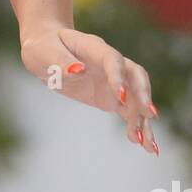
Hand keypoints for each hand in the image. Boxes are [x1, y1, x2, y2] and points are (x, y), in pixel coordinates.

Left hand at [20, 22, 158, 153]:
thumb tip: (78, 70)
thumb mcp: (42, 52)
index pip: (112, 59)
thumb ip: (60, 61)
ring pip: (135, 97)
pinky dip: (137, 125)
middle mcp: (108, 63)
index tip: (119, 95)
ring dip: (143, 118)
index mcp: (92, 47)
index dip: (118, 75)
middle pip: (135, 75)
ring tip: (148, 144)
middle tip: (148, 115)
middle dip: (142, 94)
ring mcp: (112, 80)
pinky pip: (128, 110)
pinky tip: (142, 144)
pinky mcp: (111, 96)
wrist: (45, 49)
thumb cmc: (43, 47)